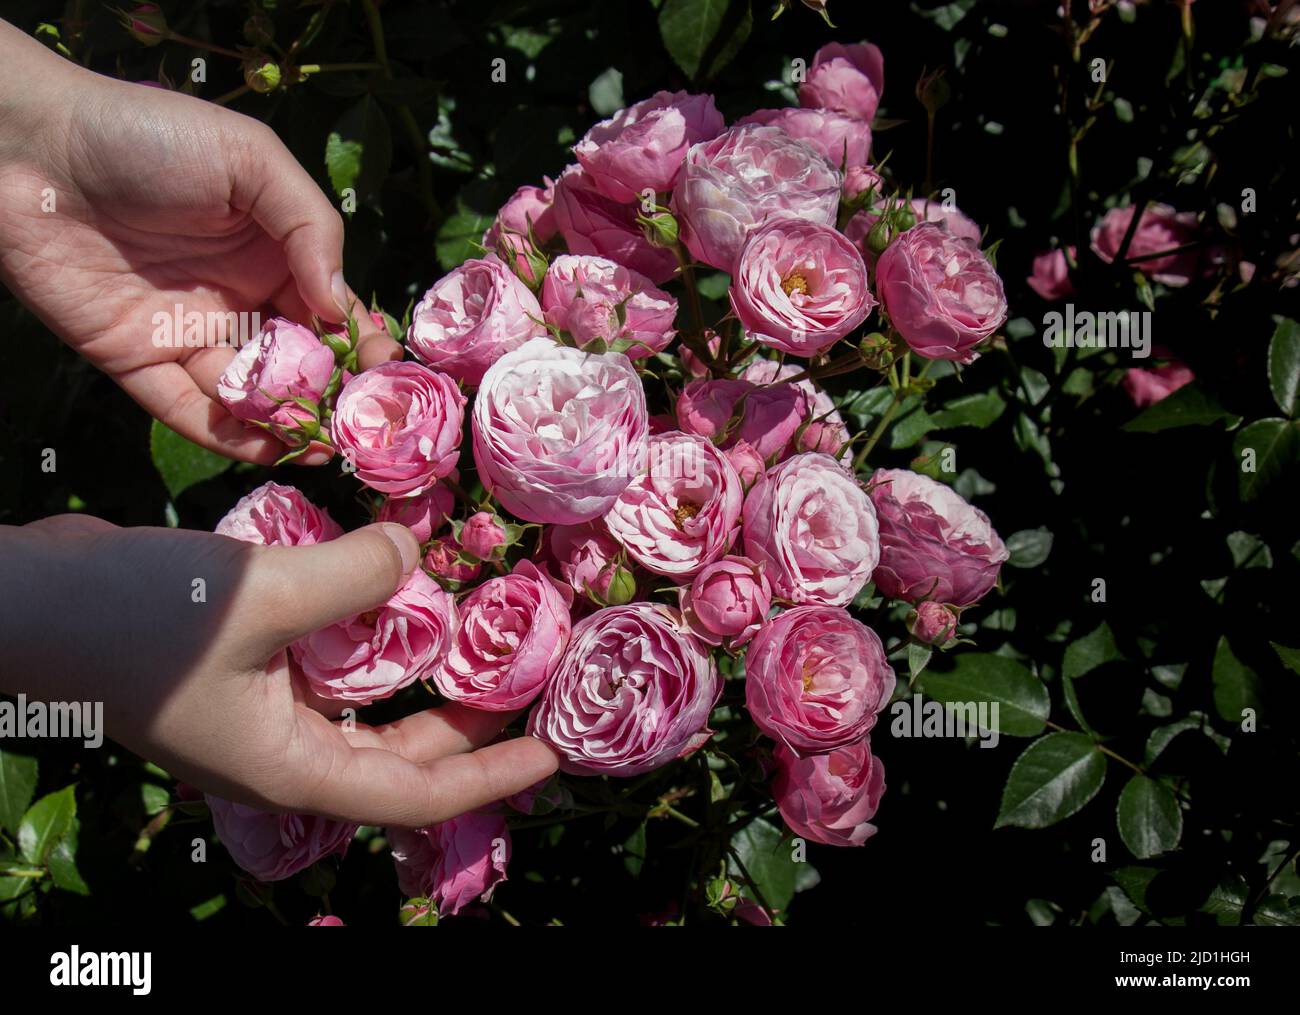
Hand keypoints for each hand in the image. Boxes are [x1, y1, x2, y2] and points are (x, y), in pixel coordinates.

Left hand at [0, 20, 399, 463]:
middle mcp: (238, 300)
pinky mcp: (138, 362)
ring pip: (251, 397)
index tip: (387, 370)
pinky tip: (273, 451)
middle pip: (299, 363)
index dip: (362, 342)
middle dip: (336, 396)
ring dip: (292, 426)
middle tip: (366, 425)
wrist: (33, 147)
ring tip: (328, 448)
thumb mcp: (251, 160)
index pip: (332, 312)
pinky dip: (232, 438)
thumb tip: (343, 307)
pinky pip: (190, 413)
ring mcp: (189, 336)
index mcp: (273, 253)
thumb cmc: (149, 136)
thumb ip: (310, 226)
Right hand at [0, 516, 557, 825]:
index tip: (550, 755)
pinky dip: (369, 636)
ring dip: (418, 679)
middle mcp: (282, 751)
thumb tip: (415, 551)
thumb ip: (354, 576)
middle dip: (464, 727)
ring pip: (364, 709)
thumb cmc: (138, 620)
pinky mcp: (243, 669)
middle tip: (526, 682)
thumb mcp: (262, 596)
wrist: (29, 601)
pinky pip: (328, 666)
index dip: (487, 778)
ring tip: (477, 634)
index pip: (412, 794)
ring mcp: (259, 711)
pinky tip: (393, 592)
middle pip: (396, 758)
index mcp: (291, 767)